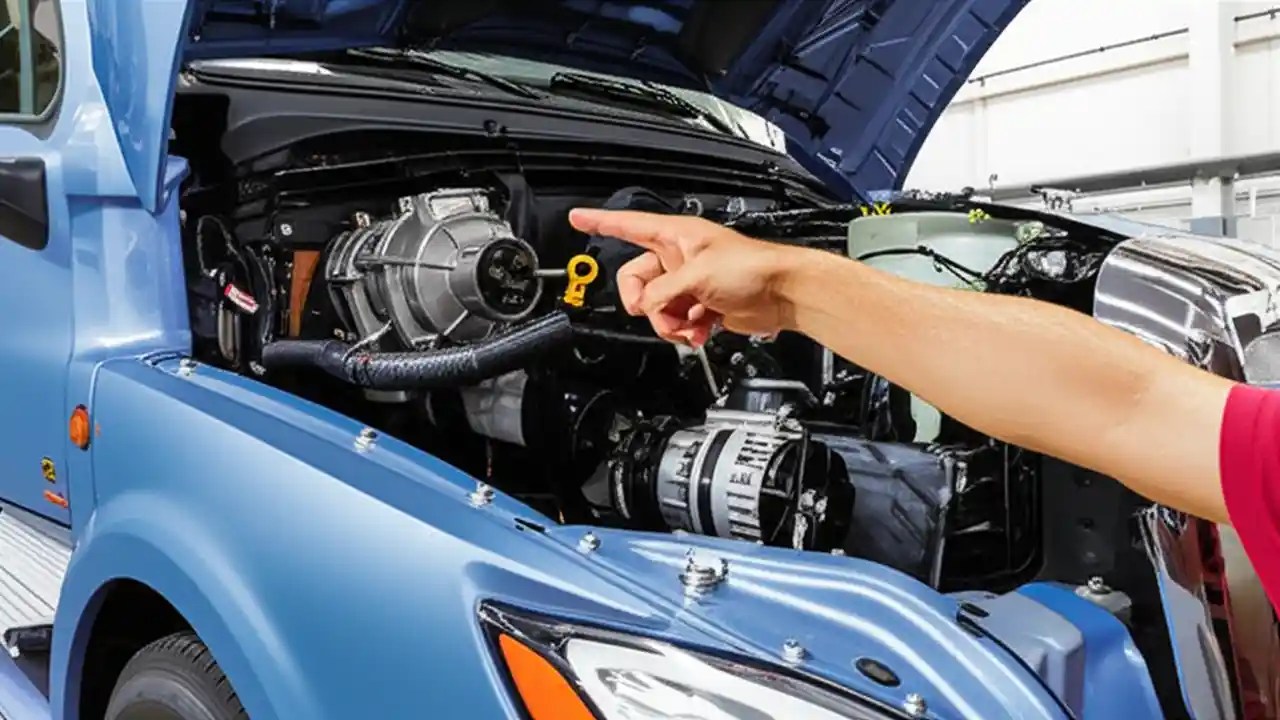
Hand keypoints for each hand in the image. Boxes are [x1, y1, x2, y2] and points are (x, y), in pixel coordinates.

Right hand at [568, 209, 801, 345]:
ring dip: (669, 322)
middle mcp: (678, 257)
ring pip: (656, 308)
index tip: (576, 218)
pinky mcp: (701, 304)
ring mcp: (689, 282)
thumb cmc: (752, 268)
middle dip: (647, 304)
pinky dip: (685, 330)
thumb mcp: (697, 274)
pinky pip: (675, 321)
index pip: (628, 225)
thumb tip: (648, 307)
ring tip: (690, 324)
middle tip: (660, 312)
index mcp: (675, 236)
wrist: (782, 294)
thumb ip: (663, 291)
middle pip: (637, 281)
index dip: (600, 222)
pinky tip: (701, 329)